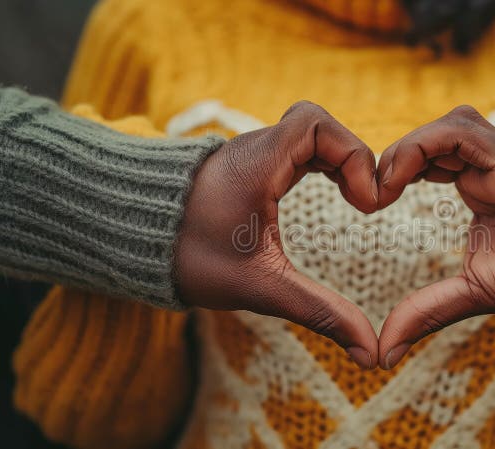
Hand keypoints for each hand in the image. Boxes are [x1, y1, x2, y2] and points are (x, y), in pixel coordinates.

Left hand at [175, 101, 379, 368]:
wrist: (127, 236)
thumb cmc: (186, 258)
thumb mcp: (260, 287)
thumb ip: (318, 313)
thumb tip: (367, 351)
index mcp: (257, 164)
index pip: (316, 124)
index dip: (352, 155)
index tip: (363, 203)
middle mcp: (256, 149)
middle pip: (323, 128)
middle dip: (353, 161)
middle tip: (365, 204)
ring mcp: (253, 153)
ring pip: (312, 136)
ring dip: (340, 163)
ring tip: (355, 201)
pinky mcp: (251, 164)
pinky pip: (299, 149)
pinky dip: (323, 165)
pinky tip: (332, 194)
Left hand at [376, 105, 494, 368]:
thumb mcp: (469, 293)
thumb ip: (426, 312)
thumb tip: (384, 353)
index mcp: (475, 183)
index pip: (427, 155)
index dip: (394, 170)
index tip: (367, 204)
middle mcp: (484, 165)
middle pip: (431, 137)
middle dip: (393, 160)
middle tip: (367, 198)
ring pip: (443, 127)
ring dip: (404, 151)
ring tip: (381, 191)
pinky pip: (457, 131)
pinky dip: (422, 147)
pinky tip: (400, 180)